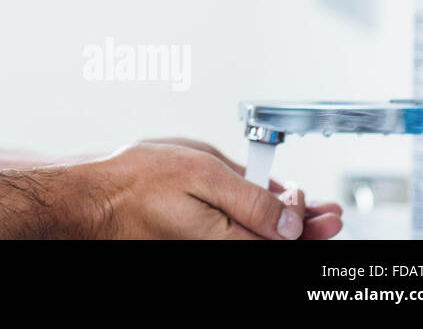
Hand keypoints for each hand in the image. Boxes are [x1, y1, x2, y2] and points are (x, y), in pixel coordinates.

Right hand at [76, 140, 338, 238]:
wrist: (95, 199)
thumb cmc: (136, 183)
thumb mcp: (201, 172)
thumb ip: (252, 197)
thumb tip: (292, 217)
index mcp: (230, 239)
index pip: (288, 241)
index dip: (313, 224)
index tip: (326, 208)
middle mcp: (221, 250)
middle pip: (276, 244)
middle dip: (306, 226)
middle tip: (327, 210)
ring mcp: (209, 247)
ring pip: (257, 239)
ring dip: (282, 224)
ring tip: (297, 203)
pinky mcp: (197, 241)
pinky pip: (235, 234)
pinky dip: (254, 221)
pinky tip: (261, 204)